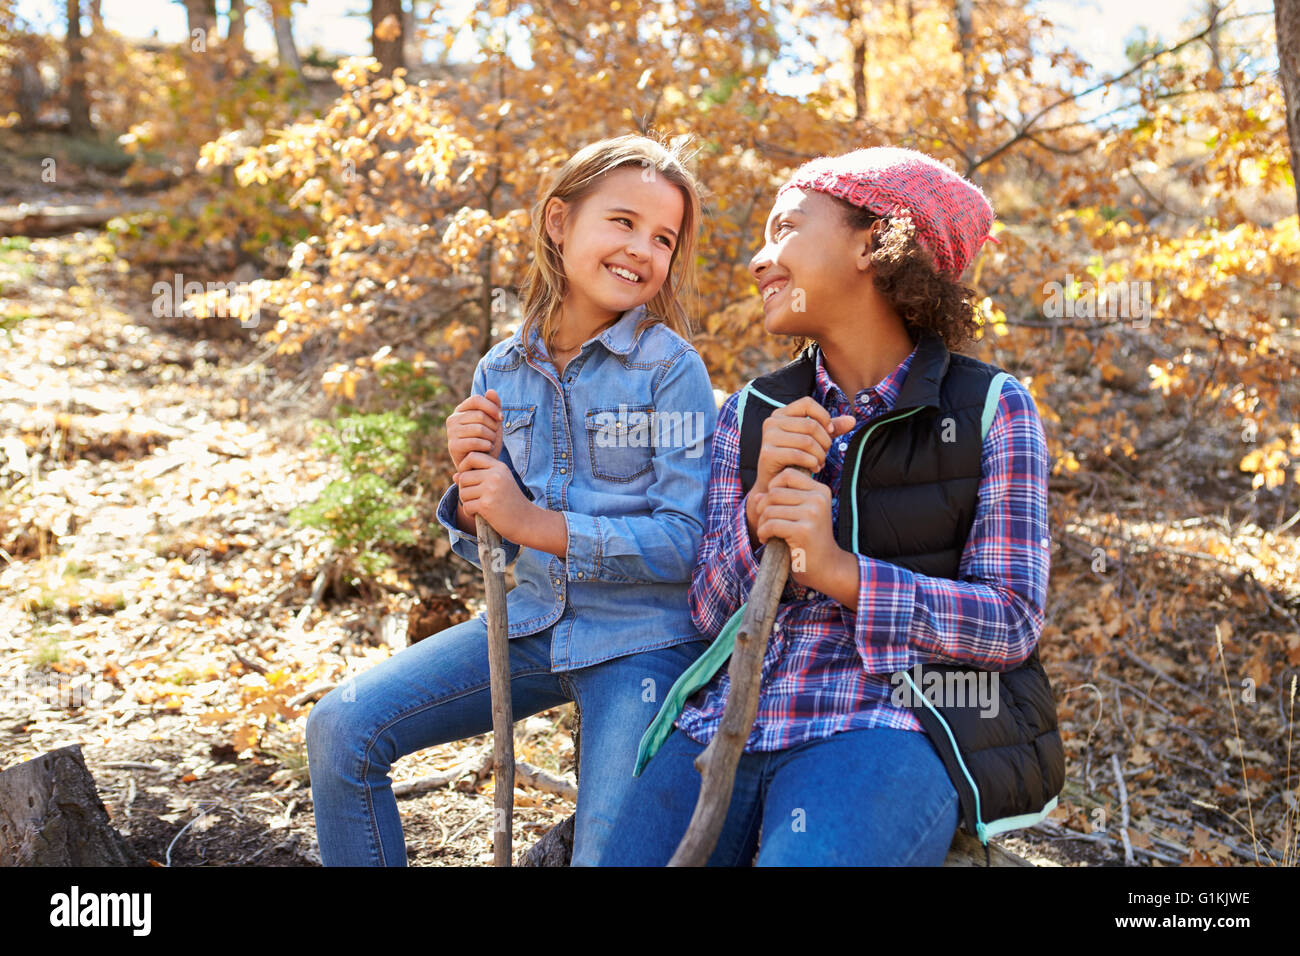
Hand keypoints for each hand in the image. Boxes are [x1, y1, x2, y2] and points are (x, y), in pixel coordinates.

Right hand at [446, 388, 502, 471]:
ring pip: (479, 429)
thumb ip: (493, 406)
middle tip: (494, 436)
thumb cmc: (486, 442)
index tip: (501, 418)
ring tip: (491, 443)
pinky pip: (475, 442)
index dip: (491, 407)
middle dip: (493, 427)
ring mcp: (451, 432)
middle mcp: (453, 419)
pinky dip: (486, 446)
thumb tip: (491, 391)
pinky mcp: (453, 446)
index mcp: (461, 410)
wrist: (481, 465)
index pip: (476, 399)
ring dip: (490, 438)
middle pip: (480, 415)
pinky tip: (488, 449)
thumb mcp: (493, 422)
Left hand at [454, 451, 535, 542]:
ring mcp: (491, 489)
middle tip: (475, 498)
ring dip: (467, 502)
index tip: (468, 479)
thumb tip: (455, 476)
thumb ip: (478, 477)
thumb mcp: (498, 484)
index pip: (472, 456)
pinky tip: (480, 514)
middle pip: (464, 477)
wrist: (527, 521)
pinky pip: (466, 506)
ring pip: (463, 493)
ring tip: (480, 506)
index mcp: (499, 467)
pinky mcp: (487, 505)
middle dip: (464, 489)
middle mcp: (495, 475)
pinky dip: (470, 513)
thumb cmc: (511, 502)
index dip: (464, 466)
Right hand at [746, 397, 853, 539]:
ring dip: (820, 455)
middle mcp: (771, 422)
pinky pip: (798, 455)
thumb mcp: (814, 441)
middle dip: (825, 442)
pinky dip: (811, 463)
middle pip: (810, 425)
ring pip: (806, 441)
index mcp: (781, 414)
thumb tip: (853, 420)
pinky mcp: (767, 454)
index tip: (830, 431)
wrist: (776, 483)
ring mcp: (768, 437)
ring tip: (820, 463)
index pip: (807, 403)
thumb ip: (831, 429)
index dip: (823, 416)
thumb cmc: (795, 460)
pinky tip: (814, 468)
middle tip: (826, 454)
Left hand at [752, 467, 856, 598]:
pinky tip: (767, 539)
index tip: (772, 504)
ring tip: (767, 533)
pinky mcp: (803, 530)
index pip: (788, 474)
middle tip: (766, 523)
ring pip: (770, 509)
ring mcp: (812, 514)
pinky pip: (771, 525)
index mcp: (821, 491)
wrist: (826, 567)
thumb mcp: (798, 515)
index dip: (773, 486)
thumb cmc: (809, 540)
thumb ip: (779, 501)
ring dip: (762, 523)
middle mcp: (818, 499)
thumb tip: (756, 496)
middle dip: (763, 508)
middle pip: (775, 492)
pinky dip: (763, 533)